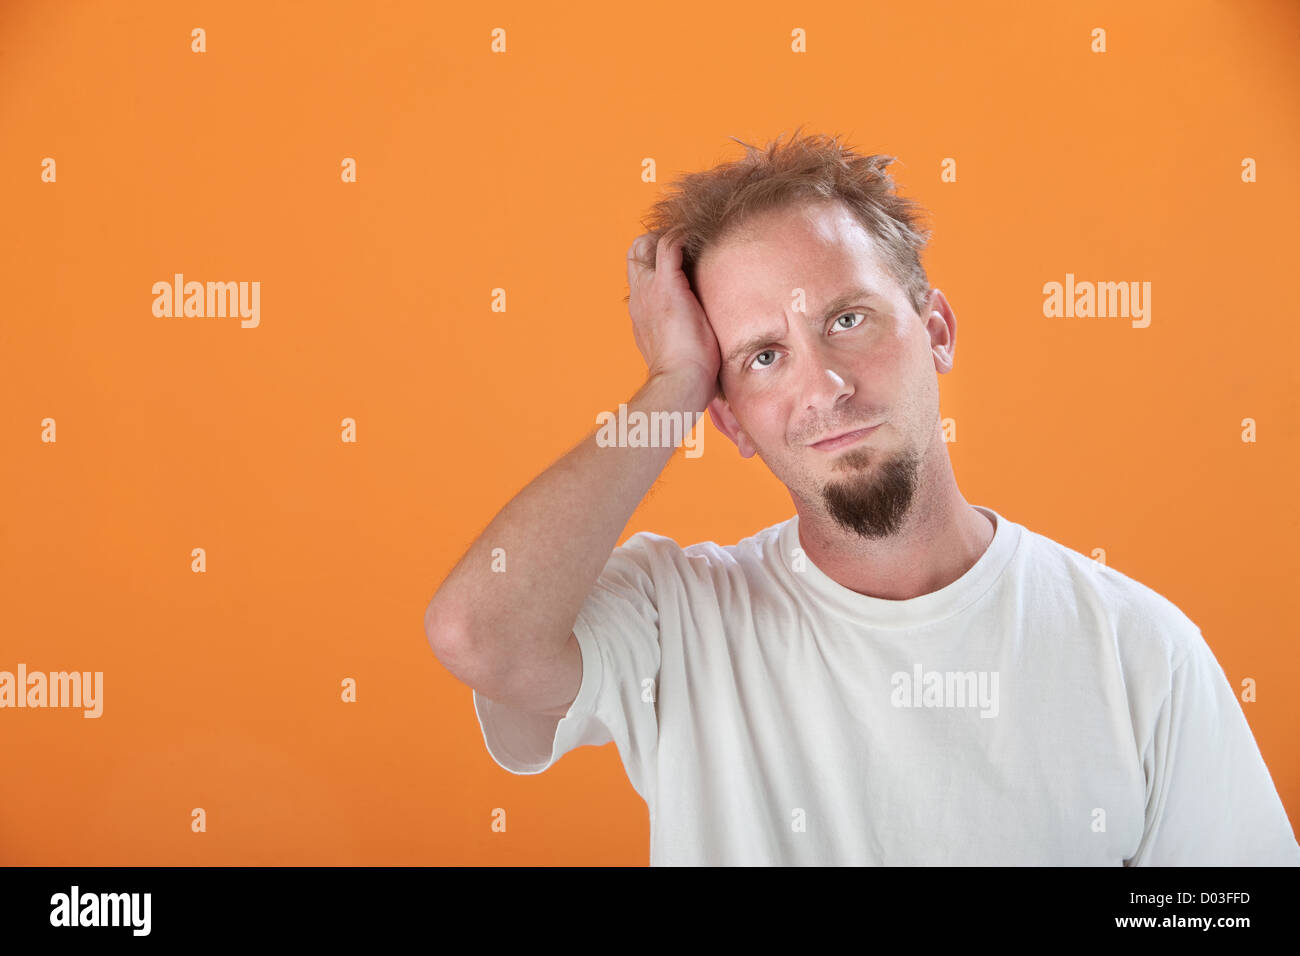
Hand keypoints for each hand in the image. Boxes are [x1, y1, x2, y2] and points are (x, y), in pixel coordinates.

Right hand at [625, 233, 720, 392]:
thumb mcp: (678, 354)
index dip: (654, 262)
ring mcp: (649, 291)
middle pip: (635, 255)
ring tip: (694, 237)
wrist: (680, 383)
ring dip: (668, 236)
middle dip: (656, 242)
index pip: (639, 277)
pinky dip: (682, 235)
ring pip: (645, 245)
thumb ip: (682, 341)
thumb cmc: (686, 378)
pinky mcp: (666, 285)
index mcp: (642, 315)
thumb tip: (701, 346)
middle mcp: (639, 299)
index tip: (680, 261)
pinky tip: (700, 236)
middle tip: (686, 244)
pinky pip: (668, 244)